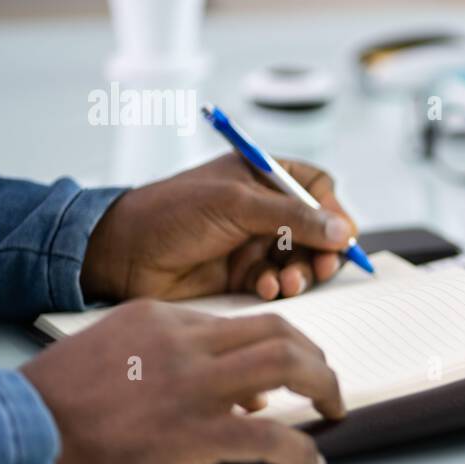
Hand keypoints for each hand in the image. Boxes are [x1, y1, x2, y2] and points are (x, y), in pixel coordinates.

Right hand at [21, 301, 345, 463]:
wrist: (21, 429)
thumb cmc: (56, 400)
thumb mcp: (112, 349)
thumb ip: (169, 356)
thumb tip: (231, 391)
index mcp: (164, 320)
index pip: (241, 322)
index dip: (275, 344)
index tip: (285, 372)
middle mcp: (186, 344)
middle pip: (278, 332)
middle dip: (315, 357)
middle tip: (327, 383)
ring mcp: (194, 386)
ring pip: (285, 367)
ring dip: (323, 387)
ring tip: (335, 409)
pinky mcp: (195, 433)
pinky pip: (268, 438)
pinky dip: (300, 451)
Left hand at [82, 154, 355, 302]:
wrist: (121, 255)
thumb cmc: (171, 214)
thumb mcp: (237, 205)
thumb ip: (294, 217)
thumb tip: (343, 232)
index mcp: (260, 175)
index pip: (316, 188)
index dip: (333, 211)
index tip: (341, 236)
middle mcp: (261, 208)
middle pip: (315, 229)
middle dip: (321, 250)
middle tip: (323, 268)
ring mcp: (252, 242)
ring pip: (298, 259)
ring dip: (300, 272)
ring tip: (289, 282)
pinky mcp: (241, 274)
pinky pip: (276, 281)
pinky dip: (276, 286)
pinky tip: (262, 288)